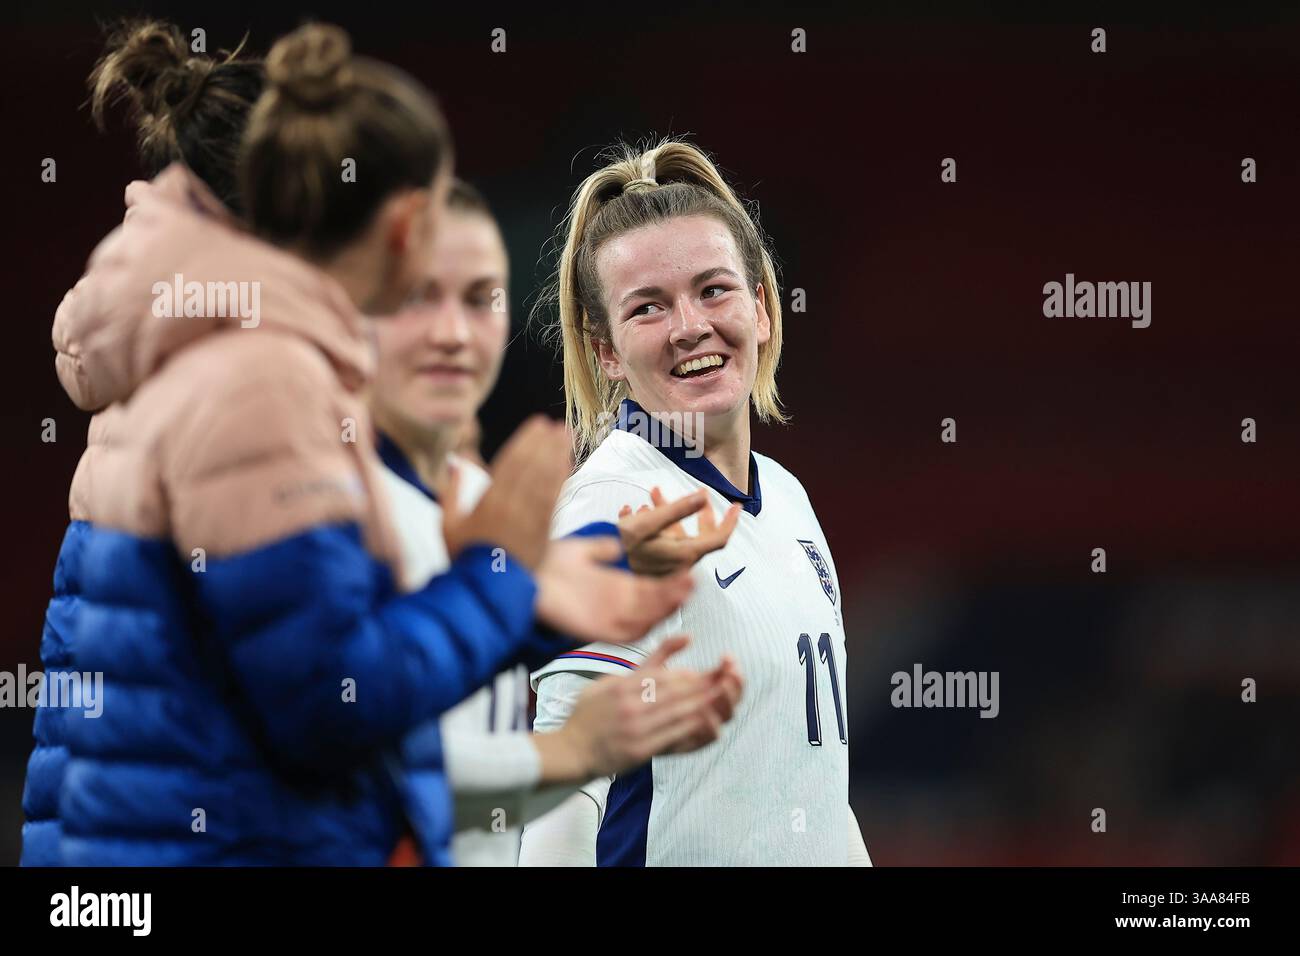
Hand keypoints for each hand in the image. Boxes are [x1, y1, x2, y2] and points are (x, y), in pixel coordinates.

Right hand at [441, 415, 570, 568]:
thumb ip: (451, 492)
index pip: (510, 463)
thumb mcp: (447, 525)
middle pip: (531, 467)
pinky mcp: (542, 534)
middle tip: (556, 425)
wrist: (485, 591)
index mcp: (487, 502)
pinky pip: (553, 501)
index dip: (526, 441)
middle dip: (544, 443)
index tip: (537, 423)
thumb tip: (458, 461)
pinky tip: (567, 465)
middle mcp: (510, 507)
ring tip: (566, 437)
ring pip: (545, 481)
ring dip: (557, 456)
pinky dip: (561, 480)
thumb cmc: (464, 557)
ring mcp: (528, 520)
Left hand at [534, 537, 692, 643]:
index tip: (687, 572)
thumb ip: (601, 548)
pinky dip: (643, 625)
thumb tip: (616, 543)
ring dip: (664, 608)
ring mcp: (605, 618)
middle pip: (652, 604)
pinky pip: (624, 633)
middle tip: (692, 582)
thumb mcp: (581, 551)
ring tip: (684, 592)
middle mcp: (613, 605)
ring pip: (644, 618)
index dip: (669, 583)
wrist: (520, 576)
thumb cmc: (545, 564)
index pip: (649, 589)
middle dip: (673, 594)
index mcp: (613, 588)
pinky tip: (658, 615)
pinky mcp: (593, 629)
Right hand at [537, 636, 744, 780]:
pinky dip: (694, 729)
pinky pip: (673, 737)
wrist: (570, 749)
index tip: (715, 670)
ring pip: (679, 712)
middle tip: (728, 680)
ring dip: (706, 703)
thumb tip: (686, 638)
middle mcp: (631, 703)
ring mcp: (636, 727)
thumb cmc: (590, 714)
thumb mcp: (612, 679)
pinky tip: (710, 723)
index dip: (695, 672)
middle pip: (678, 691)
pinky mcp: (640, 749)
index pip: (667, 674)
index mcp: (624, 684)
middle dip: (707, 685)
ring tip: (725, 697)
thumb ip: (648, 662)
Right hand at [618, 486, 740, 575]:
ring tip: (652, 495)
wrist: (595, 574)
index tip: (737, 505)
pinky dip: (654, 526)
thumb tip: (704, 496)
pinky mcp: (654, 568)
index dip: (730, 521)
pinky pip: (662, 543)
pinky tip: (634, 513)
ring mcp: (667, 569)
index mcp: (684, 555)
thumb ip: (678, 509)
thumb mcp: (648, 523)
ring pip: (676, 536)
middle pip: (698, 536)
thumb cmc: (619, 548)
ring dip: (667, 514)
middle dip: (694, 511)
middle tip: (697, 492)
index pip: (719, 539)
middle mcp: (679, 565)